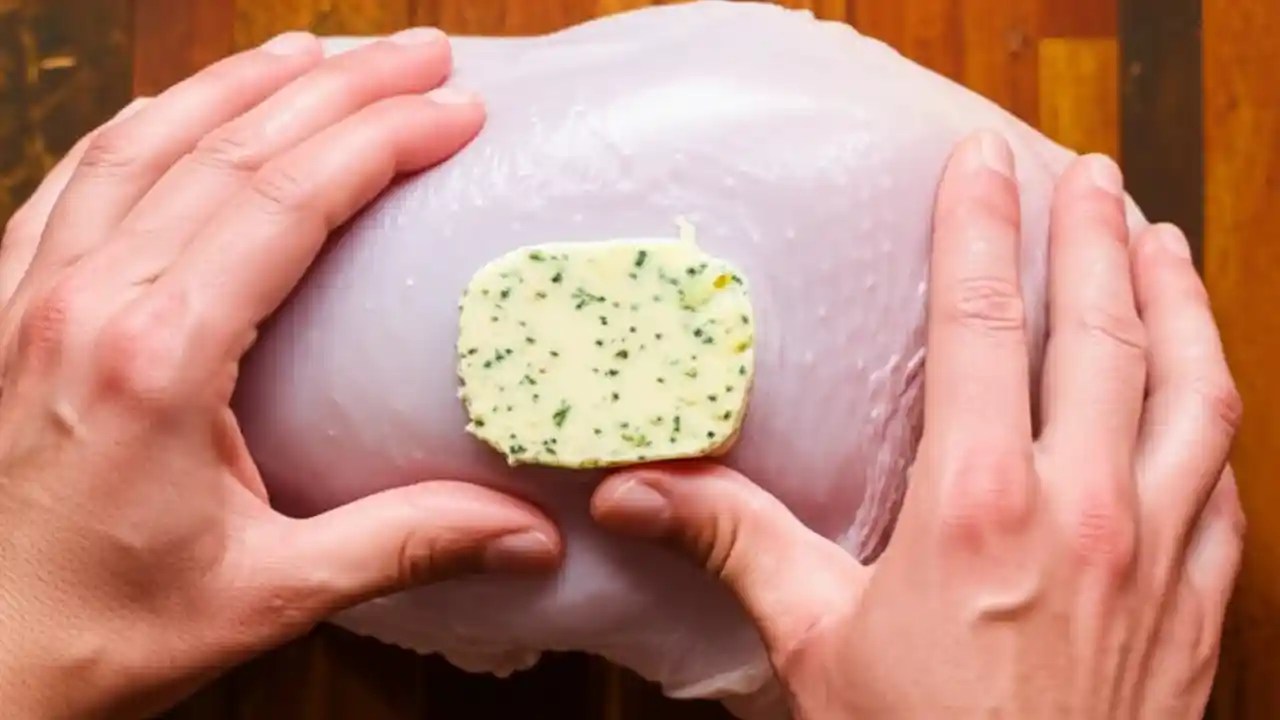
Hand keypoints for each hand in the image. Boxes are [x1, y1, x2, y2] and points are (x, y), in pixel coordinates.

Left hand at [0, 29, 559, 718]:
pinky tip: (187, 106)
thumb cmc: (100, 635)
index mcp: (156, 356)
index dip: (381, 139)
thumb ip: (403, 545)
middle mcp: (86, 299)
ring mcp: (33, 292)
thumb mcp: (267, 594)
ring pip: (147, 138)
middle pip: (230, 146)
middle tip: (423, 51)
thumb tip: (527, 536)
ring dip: (242, 80)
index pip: (288, 201)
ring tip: (322, 47)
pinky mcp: (8, 305)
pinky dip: (146, 122)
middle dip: (340, 85)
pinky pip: (79, 175)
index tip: (454, 110)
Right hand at [591, 132, 1243, 718]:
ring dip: (1180, 305)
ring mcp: (1158, 555)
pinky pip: (1224, 486)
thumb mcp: (813, 642)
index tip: (980, 164)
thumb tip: (636, 487)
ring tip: (1159, 244)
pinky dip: (1211, 420)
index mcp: (979, 506)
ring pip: (1193, 393)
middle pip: (1103, 333)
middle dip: (1092, 237)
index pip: (982, 326)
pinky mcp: (1199, 607)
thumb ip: (736, 543)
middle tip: (1084, 173)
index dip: (979, 230)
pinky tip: (1200, 398)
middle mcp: (1086, 510)